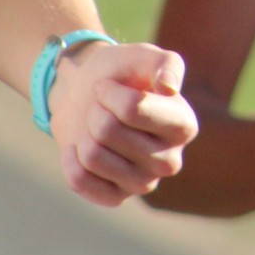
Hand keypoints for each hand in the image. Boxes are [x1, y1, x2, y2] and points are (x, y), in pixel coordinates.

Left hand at [49, 42, 199, 207]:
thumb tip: (169, 88)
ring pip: (92, 156)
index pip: (132, 109)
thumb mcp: (145, 57)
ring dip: (83, 133)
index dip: (108, 92)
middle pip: (107, 131)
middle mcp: (171, 160)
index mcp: (184, 126)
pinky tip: (78, 149)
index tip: (107, 87)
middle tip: (101, 108)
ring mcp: (144, 183)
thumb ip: (165, 64)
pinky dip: (70, 159)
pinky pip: (80, 180)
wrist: (86, 96)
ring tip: (93, 127)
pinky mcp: (117, 198)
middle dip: (95, 112)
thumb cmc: (121, 74)